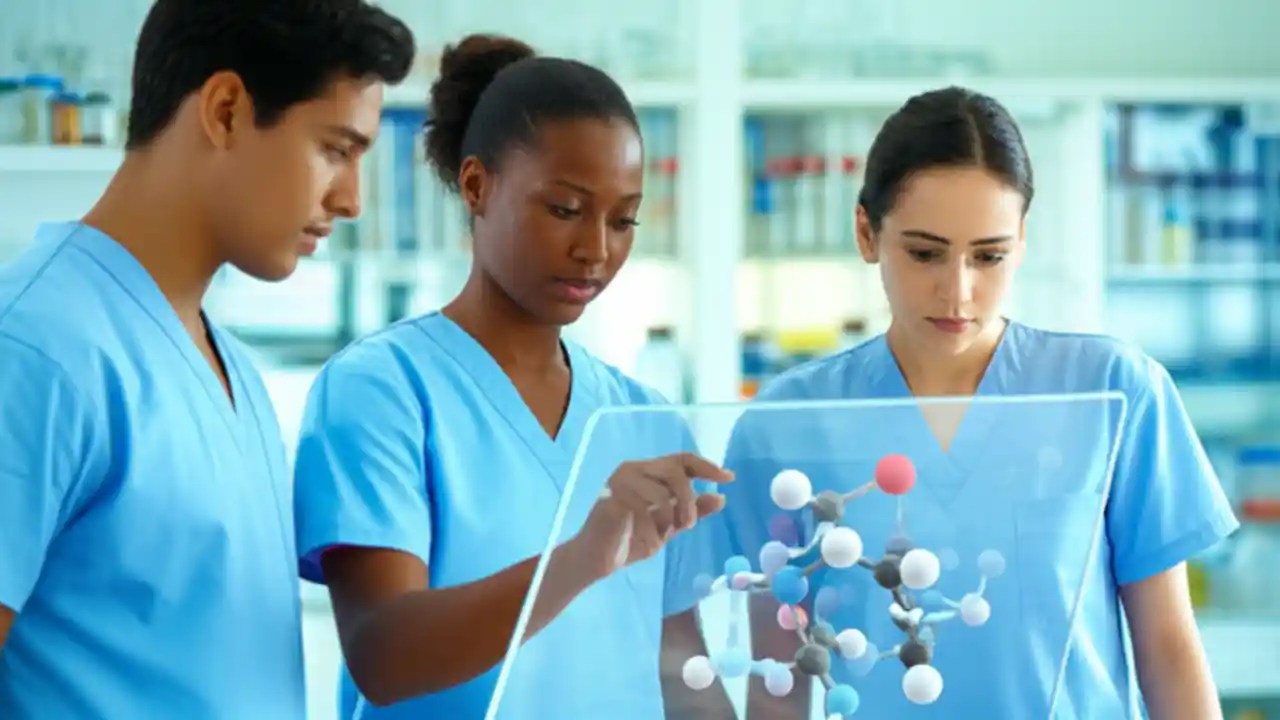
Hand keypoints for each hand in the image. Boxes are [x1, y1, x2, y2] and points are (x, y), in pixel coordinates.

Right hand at [571, 453, 732, 580]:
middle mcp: (634, 469)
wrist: (598, 558)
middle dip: (689, 499)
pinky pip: (643, 507)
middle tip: (688, 524)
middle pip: (676, 470)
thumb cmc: (631, 538)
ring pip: (662, 490)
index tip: (728, 478)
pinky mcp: (611, 498)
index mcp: (648, 471)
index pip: (683, 459)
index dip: (707, 467)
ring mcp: (621, 481)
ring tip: (663, 534)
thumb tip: (720, 498)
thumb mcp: (670, 525)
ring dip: (670, 517)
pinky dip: (652, 526)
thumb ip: (692, 510)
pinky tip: (649, 538)